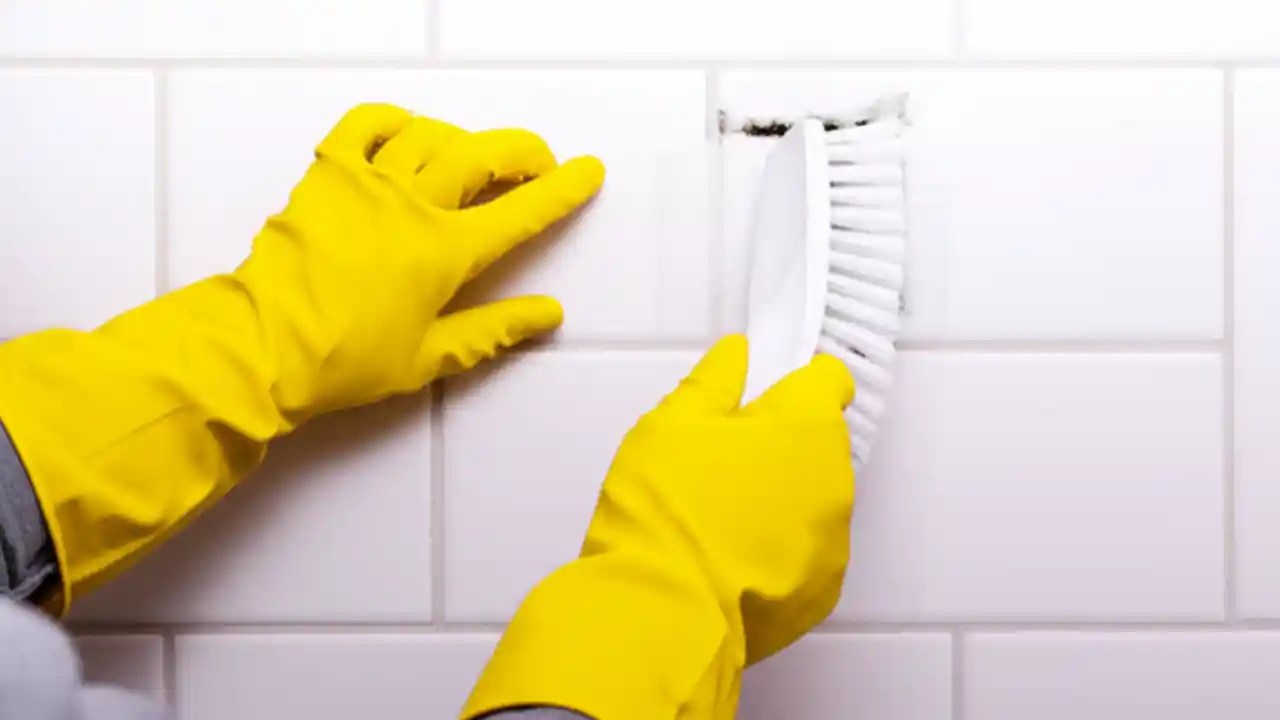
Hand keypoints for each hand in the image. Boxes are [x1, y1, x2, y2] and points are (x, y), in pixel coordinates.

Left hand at [228, 103, 604, 418]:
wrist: (264, 345)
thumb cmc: (347, 361)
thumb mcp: (430, 356)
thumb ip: (494, 330)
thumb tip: (548, 314)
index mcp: (446, 252)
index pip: (520, 213)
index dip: (562, 191)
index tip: (587, 172)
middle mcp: (414, 205)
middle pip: (482, 156)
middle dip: (522, 151)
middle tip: (538, 161)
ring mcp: (368, 181)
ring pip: (430, 135)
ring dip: (462, 139)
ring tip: (471, 157)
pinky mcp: (327, 173)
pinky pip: (365, 125)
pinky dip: (394, 120)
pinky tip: (406, 132)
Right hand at [463, 335, 854, 719]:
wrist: (662, 612)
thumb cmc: (665, 507)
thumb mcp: (670, 424)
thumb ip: (713, 381)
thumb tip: (738, 354)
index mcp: (807, 426)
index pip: (828, 380)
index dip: (795, 382)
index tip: (759, 398)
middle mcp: (836, 480)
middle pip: (818, 444)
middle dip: (780, 445)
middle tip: (718, 463)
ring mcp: (834, 542)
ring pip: (813, 501)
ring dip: (781, 500)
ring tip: (718, 520)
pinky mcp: (822, 592)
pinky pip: (805, 555)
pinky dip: (777, 552)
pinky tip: (729, 562)